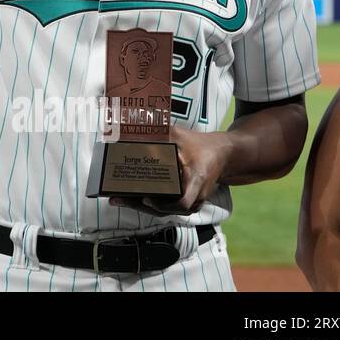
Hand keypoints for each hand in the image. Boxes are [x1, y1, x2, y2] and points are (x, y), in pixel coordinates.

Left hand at [109, 124, 230, 216]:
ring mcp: (193, 201)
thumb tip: (134, 128)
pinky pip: (168, 206)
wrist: (222, 153)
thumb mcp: (180, 135)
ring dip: (143, 206)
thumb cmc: (200, 144)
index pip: (182, 202)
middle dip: (140, 206)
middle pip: (167, 209)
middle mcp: (196, 195)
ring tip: (118, 199)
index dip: (163, 204)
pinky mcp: (188, 201)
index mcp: (196, 180)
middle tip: (117, 199)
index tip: (146, 198)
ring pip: (166, 210)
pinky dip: (151, 203)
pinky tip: (133, 197)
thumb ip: (159, 133)